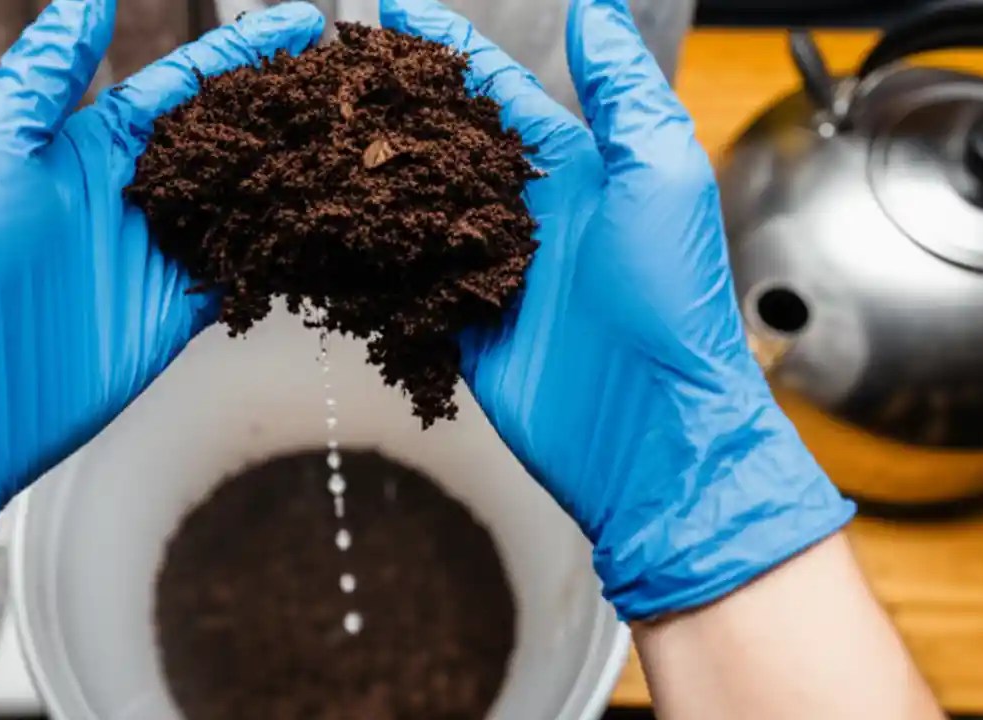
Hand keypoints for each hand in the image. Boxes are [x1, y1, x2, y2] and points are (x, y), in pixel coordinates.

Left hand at [0, 0, 325, 602]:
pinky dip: (284, 249)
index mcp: (97, 144)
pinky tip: (328, 228)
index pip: (185, 83)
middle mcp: (138, 191)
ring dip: (297, 171)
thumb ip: (46, 70)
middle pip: (228, 137)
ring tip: (358, 144)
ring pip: (246, 198)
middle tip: (347, 83)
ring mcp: (163, 250)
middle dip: (284, 106)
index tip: (302, 23)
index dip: (243, 51)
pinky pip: (244, 267)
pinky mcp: (182, 306)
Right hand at [381, 0, 853, 619]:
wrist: (651, 428)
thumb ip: (625, 92)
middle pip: (443, 144)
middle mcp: (524, 213)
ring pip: (413, 210)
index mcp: (573, 169)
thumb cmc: (671, 301)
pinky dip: (369, 261)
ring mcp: (487, 271)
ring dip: (367, 176)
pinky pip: (407, 283)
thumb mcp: (662, 177)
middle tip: (330, 74)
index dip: (445, 45)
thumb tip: (597, 9)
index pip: (495, 88)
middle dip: (391, 106)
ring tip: (311, 140)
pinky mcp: (461, 326)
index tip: (394, 10)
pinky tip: (326, 234)